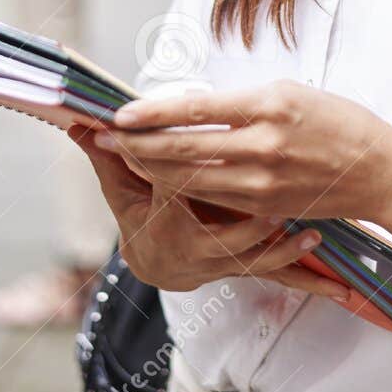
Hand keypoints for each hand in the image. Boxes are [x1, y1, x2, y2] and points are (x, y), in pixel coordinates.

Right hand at [66, 125, 349, 301]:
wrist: (158, 263)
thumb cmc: (142, 214)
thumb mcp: (122, 186)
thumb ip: (108, 151)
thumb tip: (73, 120)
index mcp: (163, 218)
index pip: (176, 183)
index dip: (191, 162)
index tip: (210, 133)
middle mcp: (192, 246)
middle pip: (221, 222)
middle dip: (247, 202)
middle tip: (273, 176)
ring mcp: (220, 261)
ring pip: (251, 256)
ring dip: (280, 242)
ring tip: (303, 225)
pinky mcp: (241, 267)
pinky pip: (273, 271)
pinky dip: (299, 269)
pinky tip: (317, 247)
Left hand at [93, 79, 391, 221]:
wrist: (378, 170)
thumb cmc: (336, 122)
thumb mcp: (289, 93)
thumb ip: (240, 103)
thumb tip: (188, 107)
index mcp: (269, 104)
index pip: (195, 109)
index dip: (151, 113)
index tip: (119, 113)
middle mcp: (264, 143)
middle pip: (183, 148)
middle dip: (137, 143)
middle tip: (105, 135)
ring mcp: (265, 180)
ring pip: (190, 178)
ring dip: (151, 169)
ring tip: (124, 156)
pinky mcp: (267, 206)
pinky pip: (212, 198)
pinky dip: (180, 188)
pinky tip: (161, 179)